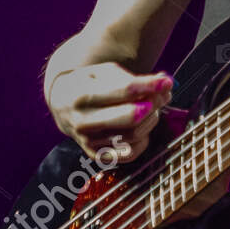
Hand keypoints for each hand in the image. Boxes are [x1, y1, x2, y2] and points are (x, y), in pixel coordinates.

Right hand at [46, 63, 170, 162]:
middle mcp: (83, 121)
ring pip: (134, 134)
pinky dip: (144, 139)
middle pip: (131, 117)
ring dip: (152, 119)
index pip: (124, 90)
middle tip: (162, 96)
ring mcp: (88, 141)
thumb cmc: (90, 84)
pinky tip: (143, 126)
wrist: (62, 105)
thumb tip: (165, 85)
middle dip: (153, 104)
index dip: (150, 86)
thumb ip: (134, 78)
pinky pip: (130, 153)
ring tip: (152, 107)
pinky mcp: (96, 155)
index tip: (167, 81)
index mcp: (82, 95)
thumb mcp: (104, 72)